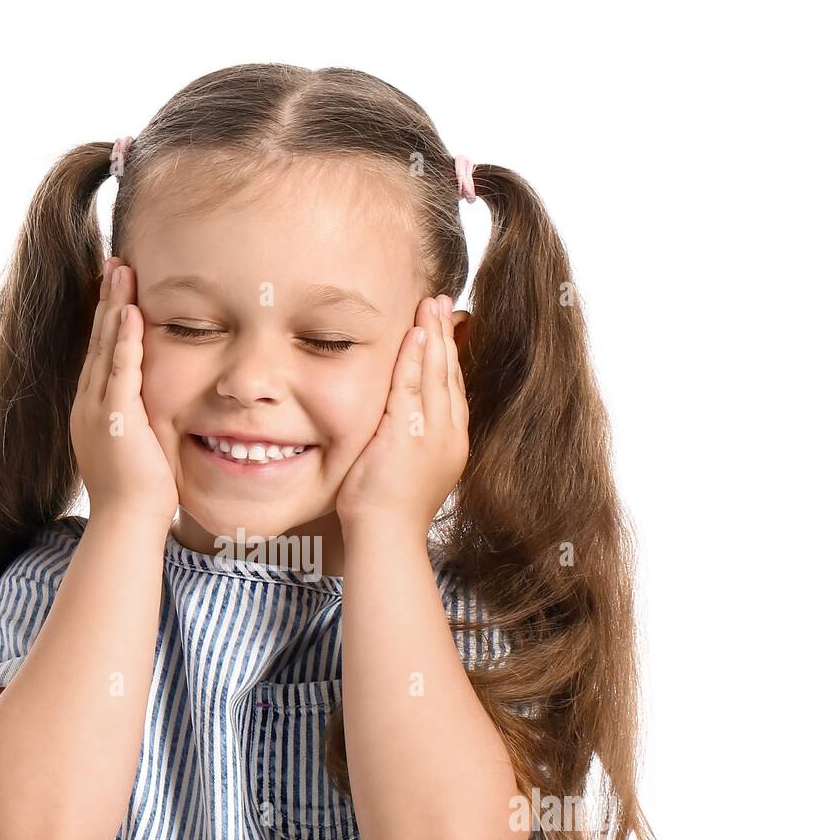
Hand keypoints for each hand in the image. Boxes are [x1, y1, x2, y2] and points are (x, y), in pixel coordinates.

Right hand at [71, 257, 177, 527]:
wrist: (127, 523)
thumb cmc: (139, 496)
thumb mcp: (138, 449)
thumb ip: (142, 423)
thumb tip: (155, 414)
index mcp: (93, 410)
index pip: (100, 354)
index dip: (107, 318)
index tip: (116, 287)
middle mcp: (88, 404)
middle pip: (96, 340)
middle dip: (106, 299)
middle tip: (113, 263)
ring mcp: (98, 410)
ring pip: (104, 347)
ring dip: (113, 306)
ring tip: (120, 271)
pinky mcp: (115, 419)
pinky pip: (119, 371)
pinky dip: (124, 340)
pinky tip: (129, 313)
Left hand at [335, 295, 468, 536]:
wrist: (386, 537)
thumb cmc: (388, 513)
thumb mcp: (408, 471)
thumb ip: (410, 442)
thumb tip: (403, 427)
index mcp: (452, 444)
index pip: (453, 389)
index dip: (450, 355)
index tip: (446, 327)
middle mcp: (450, 435)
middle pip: (451, 374)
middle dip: (447, 336)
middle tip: (442, 302)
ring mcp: (433, 434)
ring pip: (437, 374)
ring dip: (433, 337)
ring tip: (430, 306)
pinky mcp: (411, 434)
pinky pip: (413, 386)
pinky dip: (415, 358)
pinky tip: (415, 334)